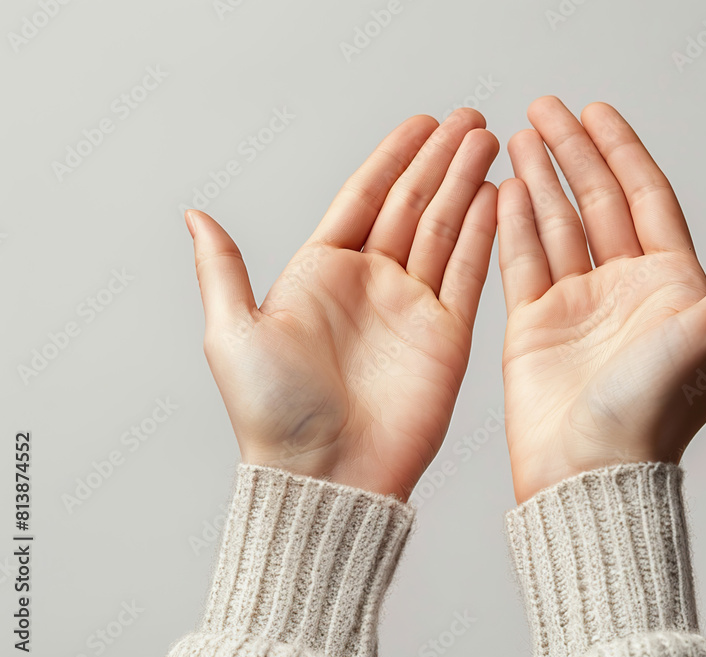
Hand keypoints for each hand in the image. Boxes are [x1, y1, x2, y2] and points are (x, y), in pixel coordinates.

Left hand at [185, 109, 499, 499]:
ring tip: (490, 144)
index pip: (366, 198)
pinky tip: (499, 198)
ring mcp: (413, 308)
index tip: (423, 123)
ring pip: (447, 229)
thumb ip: (223, 269)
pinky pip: (472, 273)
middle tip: (471, 121)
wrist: (325, 477)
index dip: (396, 157)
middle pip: (414, 204)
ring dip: (469, 185)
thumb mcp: (233, 332)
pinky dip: (487, 235)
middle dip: (442, 160)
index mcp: (322, 275)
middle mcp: (371, 284)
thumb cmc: (274, 415)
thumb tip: (195, 216)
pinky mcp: (448, 337)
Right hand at [497, 97, 705, 502]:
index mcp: (670, 286)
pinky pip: (521, 262)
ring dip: (539, 180)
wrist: (590, 473)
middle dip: (572, 153)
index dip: (622, 152)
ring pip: (556, 226)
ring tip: (518, 137)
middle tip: (546, 107)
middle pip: (597, 203)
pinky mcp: (535, 325)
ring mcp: (577, 305)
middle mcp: (624, 288)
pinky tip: (504, 190)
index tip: (597, 112)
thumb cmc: (652, 414)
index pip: (646, 200)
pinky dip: (512, 225)